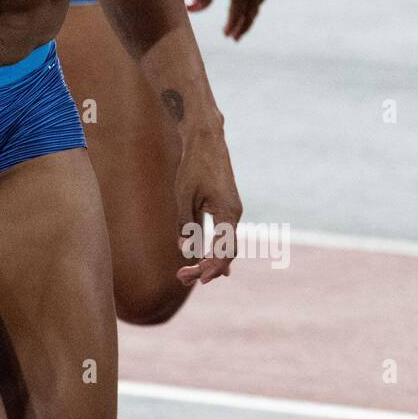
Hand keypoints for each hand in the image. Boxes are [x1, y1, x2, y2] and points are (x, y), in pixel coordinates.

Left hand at [174, 126, 242, 285]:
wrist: (206, 140)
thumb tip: (185, 248)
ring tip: (187, 274)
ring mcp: (231, 211)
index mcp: (228, 212)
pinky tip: (205, 262)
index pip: (224, 249)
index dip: (211, 267)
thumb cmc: (194, 166)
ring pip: (224, 245)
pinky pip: (222, 235)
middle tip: (182, 278)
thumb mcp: (184, 195)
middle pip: (226, 251)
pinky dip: (214, 249)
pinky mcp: (224, 207)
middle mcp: (234, 214)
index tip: (197, 278)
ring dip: (208, 260)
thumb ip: (185, 223)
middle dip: (207, 268)